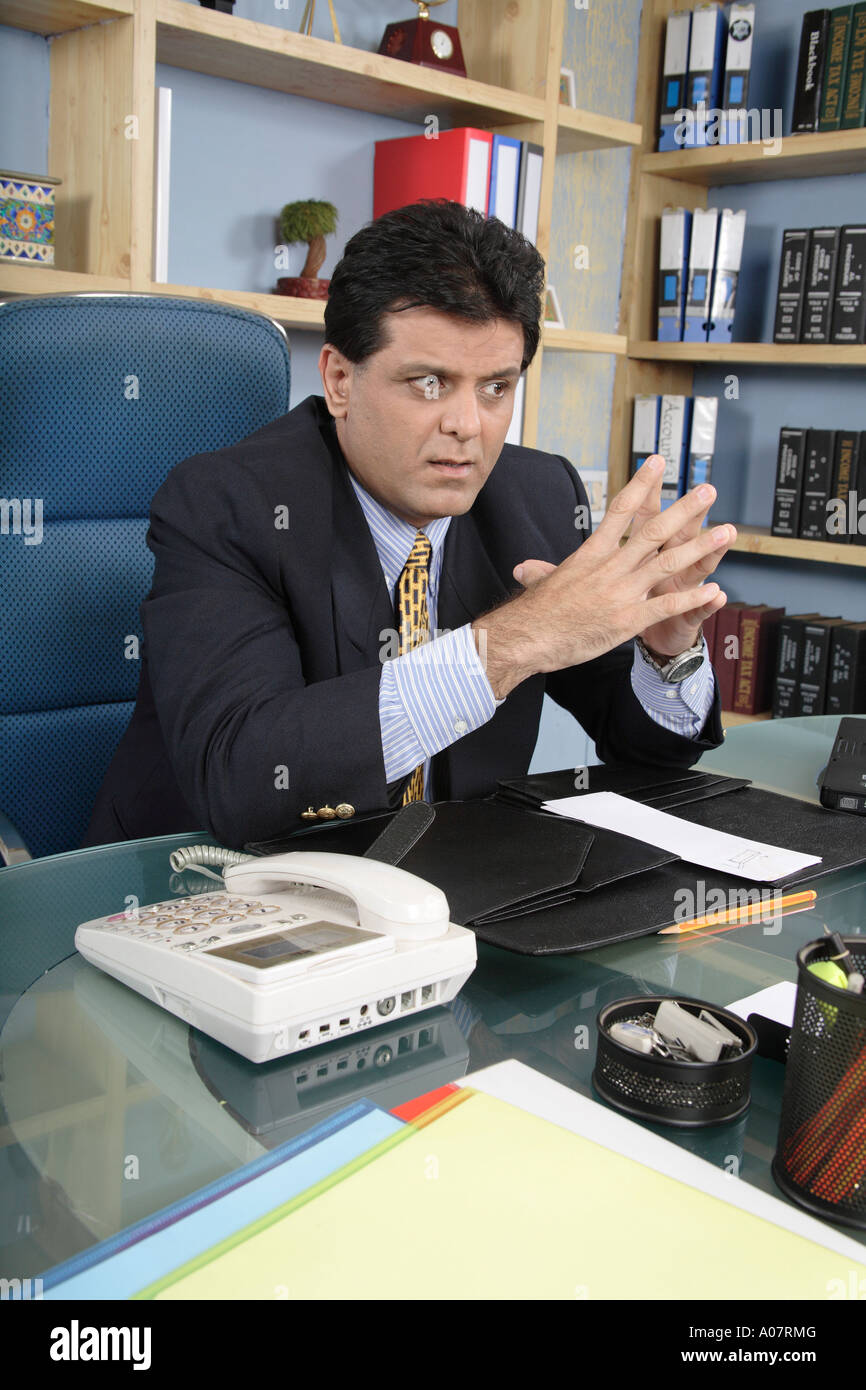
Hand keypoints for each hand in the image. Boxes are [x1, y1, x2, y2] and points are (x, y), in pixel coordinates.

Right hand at [473, 456, 733, 698]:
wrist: (528, 637)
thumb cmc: (534, 613)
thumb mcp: (541, 583)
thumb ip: (542, 571)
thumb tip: (525, 568)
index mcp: (592, 553)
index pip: (621, 510)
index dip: (641, 485)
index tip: (658, 463)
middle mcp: (611, 567)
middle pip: (653, 530)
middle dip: (684, 510)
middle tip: (708, 491)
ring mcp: (622, 592)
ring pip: (667, 563)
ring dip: (700, 546)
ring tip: (725, 532)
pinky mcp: (628, 620)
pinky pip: (666, 605)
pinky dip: (691, 597)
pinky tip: (714, 589)